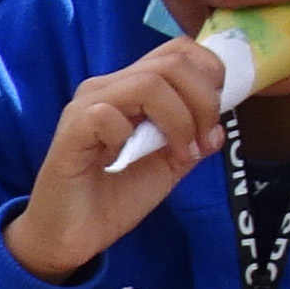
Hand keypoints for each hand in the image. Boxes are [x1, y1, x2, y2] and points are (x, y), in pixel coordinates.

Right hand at [6, 32, 231, 282]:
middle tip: (205, 141)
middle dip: (204, 100)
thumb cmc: (113, 198)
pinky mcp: (72, 131)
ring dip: (179, 119)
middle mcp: (109, 87)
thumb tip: (218, 127)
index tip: (216, 116)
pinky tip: (127, 160)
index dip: (209, 74)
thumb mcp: (167, 166)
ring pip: (148, 83)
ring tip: (181, 153)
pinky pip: (108, 115)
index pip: (177, 51)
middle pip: (171, 62)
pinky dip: (130, 137)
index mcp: (132, 89)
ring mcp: (87, 106)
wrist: (71, 237)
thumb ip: (191, 140)